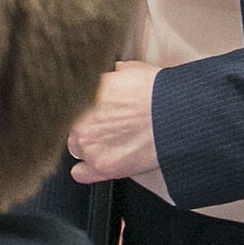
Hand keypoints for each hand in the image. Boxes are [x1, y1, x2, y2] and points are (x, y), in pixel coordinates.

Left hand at [66, 61, 160, 184]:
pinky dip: (87, 171)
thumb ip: (115, 74)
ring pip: (75, 148)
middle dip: (86, 126)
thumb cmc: (158, 93)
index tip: (92, 110)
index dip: (82, 108)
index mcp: (82, 95)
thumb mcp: (133, 70)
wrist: (174, 116)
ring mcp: (88, 145)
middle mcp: (78, 120)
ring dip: (88, 146)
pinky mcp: (101, 166)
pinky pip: (80, 174)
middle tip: (106, 126)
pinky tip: (99, 163)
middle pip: (71, 127)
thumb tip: (115, 71)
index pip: (68, 103)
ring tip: (109, 143)